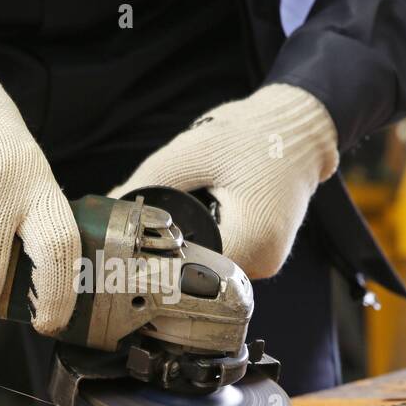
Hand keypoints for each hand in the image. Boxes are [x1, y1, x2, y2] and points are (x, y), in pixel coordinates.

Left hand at [109, 84, 338, 278]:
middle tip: (139, 237)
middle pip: (194, 277)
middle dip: (164, 257)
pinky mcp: (261, 254)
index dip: (153, 264)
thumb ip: (144, 185)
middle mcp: (261, 264)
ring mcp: (263, 264)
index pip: (186, 274)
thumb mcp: (188, 154)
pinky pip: (219, 259)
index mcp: (251, 242)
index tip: (128, 252)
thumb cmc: (251, 134)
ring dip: (183, 251)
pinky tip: (192, 223)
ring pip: (206, 271)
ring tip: (169, 224)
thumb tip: (107, 210)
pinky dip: (201, 244)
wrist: (298, 128)